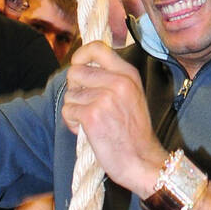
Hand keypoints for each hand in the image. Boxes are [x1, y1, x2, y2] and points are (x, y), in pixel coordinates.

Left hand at [60, 42, 167, 195]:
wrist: (142, 161)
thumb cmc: (134, 133)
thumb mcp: (132, 96)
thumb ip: (112, 78)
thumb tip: (81, 67)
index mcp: (128, 74)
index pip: (96, 48)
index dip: (80, 55)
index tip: (78, 65)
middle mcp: (118, 82)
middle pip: (75, 72)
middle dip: (75, 89)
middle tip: (87, 104)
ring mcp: (105, 98)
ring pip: (70, 94)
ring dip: (74, 109)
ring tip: (90, 122)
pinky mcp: (92, 115)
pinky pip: (67, 111)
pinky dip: (72, 123)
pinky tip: (86, 131)